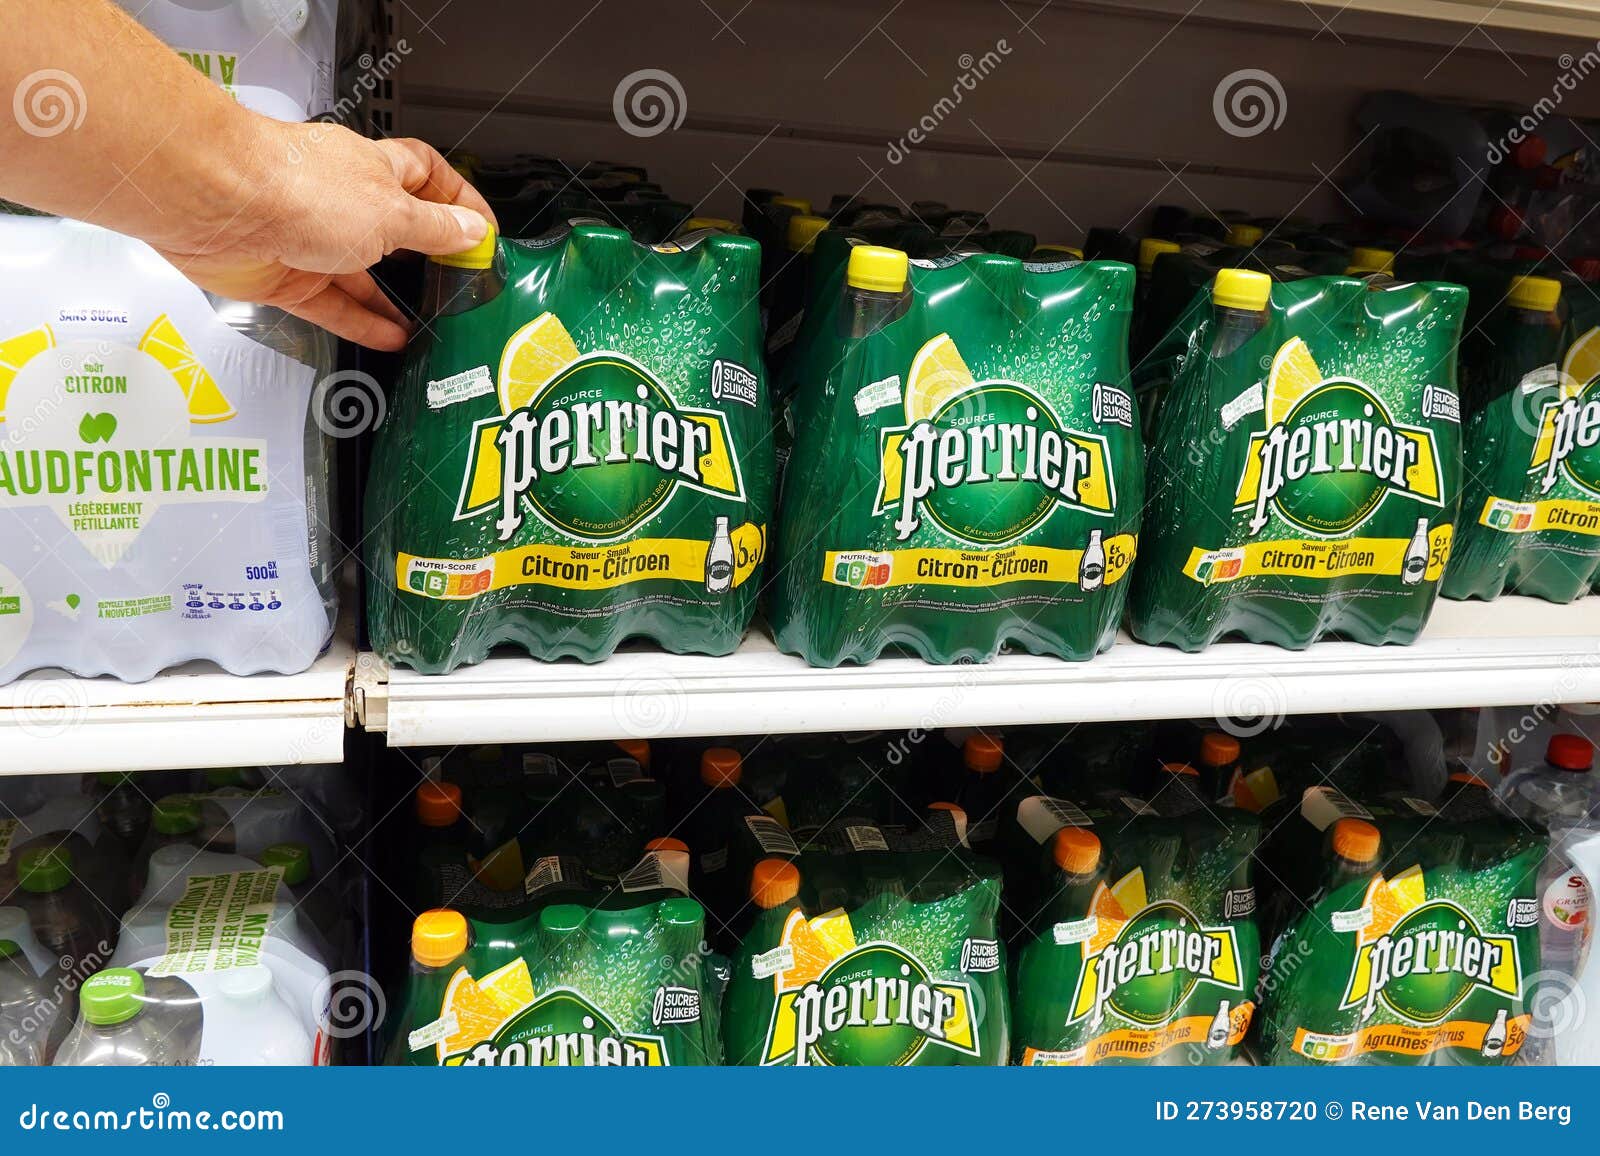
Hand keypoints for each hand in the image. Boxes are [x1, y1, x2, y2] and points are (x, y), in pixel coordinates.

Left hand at [152, 120, 496, 350]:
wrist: (218, 204)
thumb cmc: (295, 187)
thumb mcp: (390, 213)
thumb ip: (433, 229)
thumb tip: (470, 232)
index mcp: (372, 169)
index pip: (425, 174)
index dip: (456, 198)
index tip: (481, 227)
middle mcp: (341, 200)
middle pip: (393, 227)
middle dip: (424, 252)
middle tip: (455, 279)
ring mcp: (310, 239)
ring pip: (362, 273)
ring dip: (394, 297)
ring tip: (428, 321)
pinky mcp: (284, 276)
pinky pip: (333, 306)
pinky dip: (361, 323)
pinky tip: (388, 339)